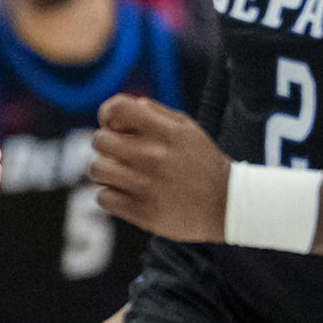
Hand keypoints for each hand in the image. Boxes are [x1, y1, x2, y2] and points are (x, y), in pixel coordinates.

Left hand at [89, 93, 232, 242]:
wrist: (226, 205)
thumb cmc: (200, 162)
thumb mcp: (185, 129)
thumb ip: (151, 113)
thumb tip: (112, 111)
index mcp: (167, 132)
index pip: (117, 109)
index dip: (108, 115)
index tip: (116, 126)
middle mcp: (154, 156)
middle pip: (99, 140)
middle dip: (105, 144)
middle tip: (119, 153)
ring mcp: (146, 186)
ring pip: (96, 169)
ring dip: (104, 171)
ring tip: (120, 174)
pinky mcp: (141, 212)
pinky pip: (102, 198)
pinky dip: (110, 196)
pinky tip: (126, 193)